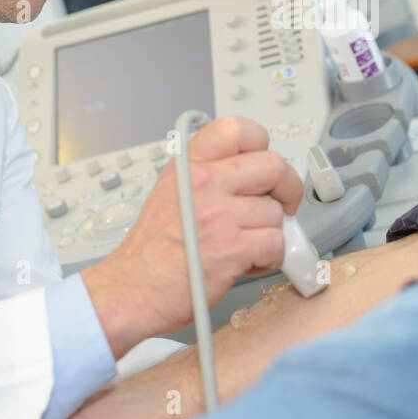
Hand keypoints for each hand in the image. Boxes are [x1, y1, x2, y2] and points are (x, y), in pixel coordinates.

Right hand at [82, 116, 303, 356]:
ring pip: (276, 212)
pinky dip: (269, 258)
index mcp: (189, 165)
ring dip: (270, 233)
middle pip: (273, 165)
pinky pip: (276, 244)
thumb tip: (249, 171)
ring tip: (248, 244)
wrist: (130, 289)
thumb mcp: (170, 191)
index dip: (262, 145)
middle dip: (286, 189)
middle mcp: (204, 182)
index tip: (262, 166)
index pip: (238, 129)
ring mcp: (218, 214)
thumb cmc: (150, 250)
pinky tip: (248, 262)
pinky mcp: (231, 248)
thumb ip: (206, 173)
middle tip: (280, 204)